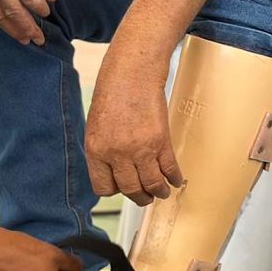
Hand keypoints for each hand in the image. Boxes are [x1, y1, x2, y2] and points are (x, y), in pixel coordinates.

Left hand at [85, 50, 184, 206]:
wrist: (132, 73)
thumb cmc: (113, 93)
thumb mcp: (96, 125)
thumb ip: (103, 149)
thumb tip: (113, 169)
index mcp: (96, 150)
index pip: (104, 188)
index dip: (115, 191)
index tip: (122, 189)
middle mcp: (116, 153)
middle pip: (130, 189)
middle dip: (140, 197)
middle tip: (146, 197)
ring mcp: (140, 149)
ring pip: (152, 184)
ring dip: (158, 192)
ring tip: (162, 192)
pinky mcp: (160, 141)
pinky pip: (168, 168)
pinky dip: (174, 177)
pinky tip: (176, 179)